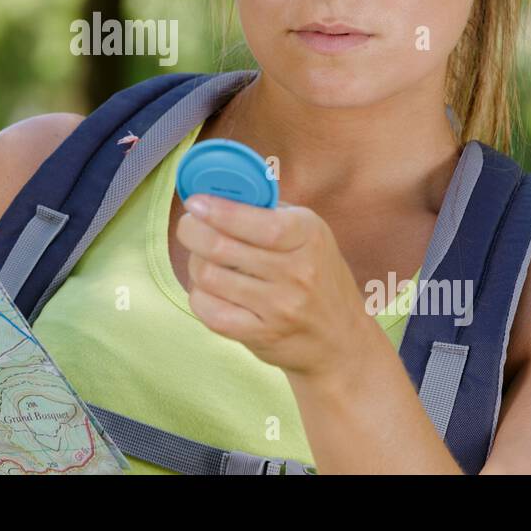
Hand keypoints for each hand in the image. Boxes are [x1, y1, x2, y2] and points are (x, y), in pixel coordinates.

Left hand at [175, 194, 367, 379]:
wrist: (342, 340)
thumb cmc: (318, 276)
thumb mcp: (309, 234)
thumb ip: (268, 211)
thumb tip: (217, 190)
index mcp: (308, 236)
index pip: (260, 223)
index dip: (220, 210)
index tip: (195, 202)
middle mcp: (296, 272)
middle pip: (221, 247)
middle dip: (192, 232)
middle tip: (189, 226)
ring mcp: (279, 307)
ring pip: (209, 277)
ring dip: (196, 264)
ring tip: (205, 260)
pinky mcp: (261, 335)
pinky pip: (210, 312)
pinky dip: (199, 297)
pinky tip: (210, 290)